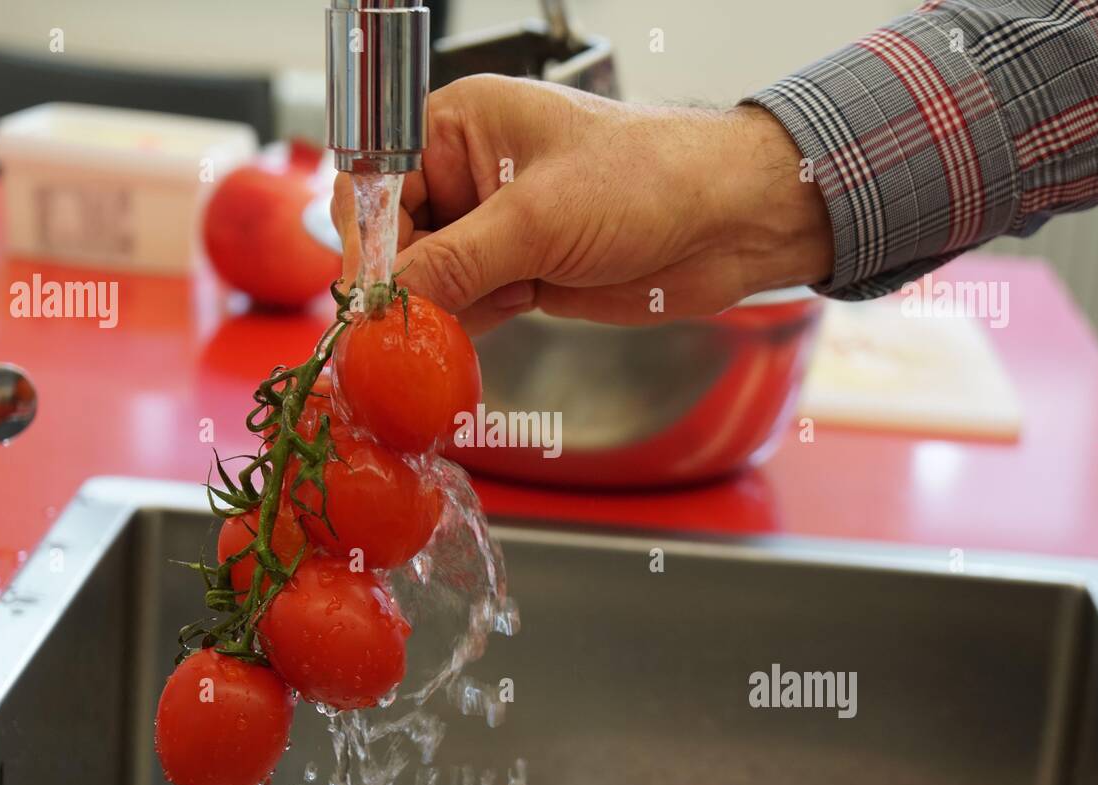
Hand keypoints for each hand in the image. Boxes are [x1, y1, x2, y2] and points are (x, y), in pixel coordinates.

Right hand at [331, 75, 832, 333]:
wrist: (730, 223)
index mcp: (462, 126)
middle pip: (398, 238)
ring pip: (431, 279)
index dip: (368, 240)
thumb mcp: (539, 219)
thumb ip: (456, 262)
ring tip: (431, 345)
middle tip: (397, 335)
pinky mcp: (521, 272)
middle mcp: (469, 173)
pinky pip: (467, 305)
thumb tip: (389, 302)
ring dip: (431, 315)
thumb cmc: (649, 180)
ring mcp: (496, 227)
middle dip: (400, 286)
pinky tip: (462, 346)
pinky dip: (461, 330)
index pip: (379, 181)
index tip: (367, 295)